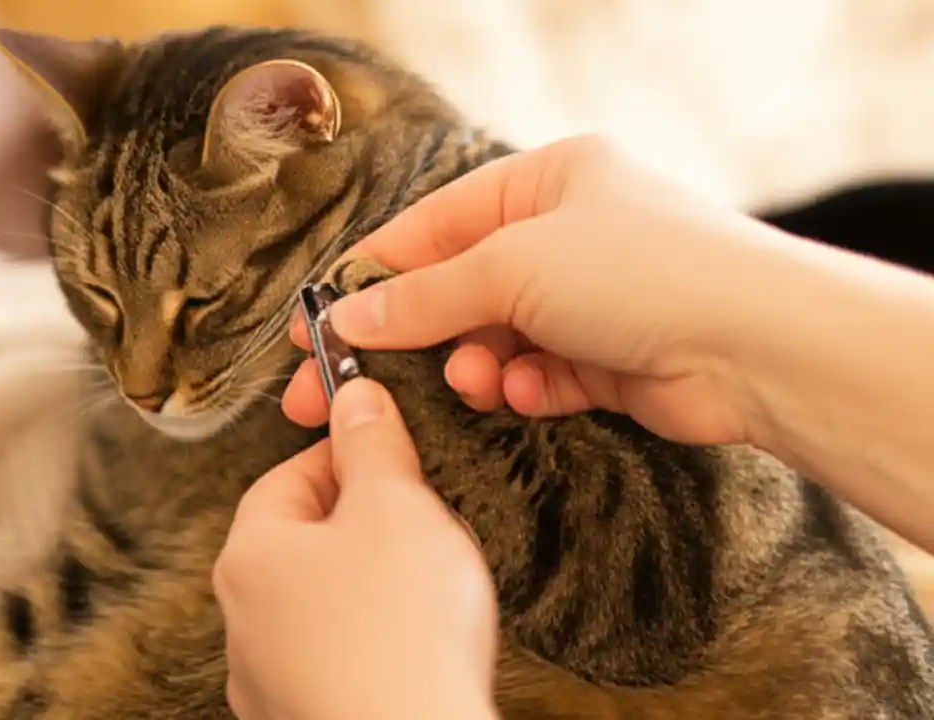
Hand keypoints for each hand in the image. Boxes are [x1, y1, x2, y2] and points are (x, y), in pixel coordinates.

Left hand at [214, 379, 498, 719]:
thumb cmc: (401, 635)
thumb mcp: (397, 507)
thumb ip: (373, 445)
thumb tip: (356, 399)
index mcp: (250, 556)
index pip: (286, 477)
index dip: (342, 454)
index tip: (387, 448)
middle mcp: (244, 620)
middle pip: (300, 541)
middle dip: (360, 521)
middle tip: (418, 519)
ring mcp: (269, 677)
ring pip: (318, 603)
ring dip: (366, 583)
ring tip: (424, 586)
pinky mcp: (305, 715)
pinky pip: (336, 658)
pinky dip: (371, 641)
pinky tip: (412, 643)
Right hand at [283, 134, 798, 446]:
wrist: (760, 346)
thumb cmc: (643, 270)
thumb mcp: (513, 267)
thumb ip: (425, 297)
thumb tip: (348, 316)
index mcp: (547, 180)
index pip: (433, 227)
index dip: (371, 276)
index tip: (317, 326)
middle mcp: (568, 233)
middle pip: (458, 290)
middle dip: (412, 339)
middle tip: (343, 391)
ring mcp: (590, 298)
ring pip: (495, 340)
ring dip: (478, 366)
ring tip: (478, 382)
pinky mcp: (609, 359)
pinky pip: (540, 376)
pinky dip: (529, 387)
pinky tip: (534, 392)